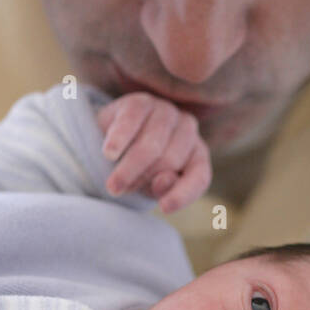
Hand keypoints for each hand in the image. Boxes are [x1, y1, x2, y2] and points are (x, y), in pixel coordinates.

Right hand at [97, 92, 212, 212]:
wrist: (110, 141)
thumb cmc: (139, 169)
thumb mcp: (153, 185)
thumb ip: (164, 187)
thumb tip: (163, 181)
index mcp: (197, 154)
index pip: (200, 177)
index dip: (183, 194)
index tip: (164, 208)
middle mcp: (188, 129)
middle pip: (170, 161)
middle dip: (144, 179)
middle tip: (120, 191)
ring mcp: (166, 111)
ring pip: (152, 146)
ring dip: (130, 168)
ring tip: (113, 184)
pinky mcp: (141, 101)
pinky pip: (132, 121)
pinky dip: (120, 140)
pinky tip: (109, 154)